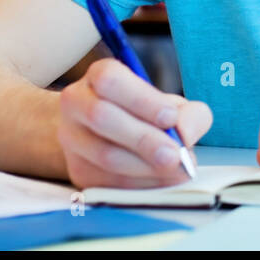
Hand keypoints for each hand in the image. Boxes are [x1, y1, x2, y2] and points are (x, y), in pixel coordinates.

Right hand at [58, 57, 212, 188]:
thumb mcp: (171, 105)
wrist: (107, 136)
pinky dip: (139, 184)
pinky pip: (105, 180)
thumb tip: (184, 133)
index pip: (111, 80)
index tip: (170, 117)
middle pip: (102, 117)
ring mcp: (71, 138)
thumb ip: (188, 114)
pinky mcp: (76, 170)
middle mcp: (77, 102)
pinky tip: (161, 181)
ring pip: (102, 153)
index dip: (141, 100)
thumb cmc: (145, 115)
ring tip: (174, 170)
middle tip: (175, 155)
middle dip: (143, 139)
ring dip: (143, 166)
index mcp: (100, 75)